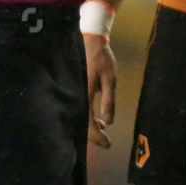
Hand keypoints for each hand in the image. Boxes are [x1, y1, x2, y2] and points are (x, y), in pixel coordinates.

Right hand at [83, 32, 116, 147]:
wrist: (90, 40)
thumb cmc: (101, 58)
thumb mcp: (110, 79)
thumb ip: (108, 100)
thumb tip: (108, 122)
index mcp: (84, 94)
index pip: (88, 123)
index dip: (97, 137)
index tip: (108, 144)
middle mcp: (77, 95)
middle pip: (82, 123)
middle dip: (94, 135)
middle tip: (107, 141)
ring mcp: (75, 91)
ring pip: (81, 116)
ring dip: (92, 125)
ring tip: (104, 129)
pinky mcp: (77, 88)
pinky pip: (81, 107)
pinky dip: (90, 115)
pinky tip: (100, 118)